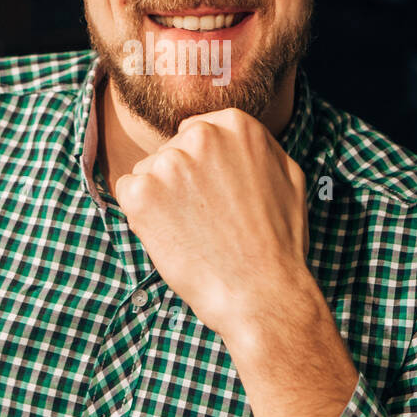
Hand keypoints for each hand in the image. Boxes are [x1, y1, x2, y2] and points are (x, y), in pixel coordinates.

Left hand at [114, 108, 316, 341]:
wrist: (260, 292)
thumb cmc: (278, 241)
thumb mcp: (289, 176)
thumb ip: (257, 146)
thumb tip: (234, 136)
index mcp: (234, 124)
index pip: (197, 133)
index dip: (204, 168)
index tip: (218, 194)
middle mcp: (200, 135)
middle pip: (171, 151)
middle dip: (182, 180)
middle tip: (208, 218)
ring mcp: (168, 163)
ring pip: (149, 173)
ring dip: (162, 198)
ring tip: (194, 231)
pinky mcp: (141, 194)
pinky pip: (128, 193)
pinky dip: (142, 215)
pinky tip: (172, 235)